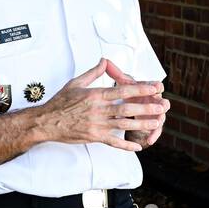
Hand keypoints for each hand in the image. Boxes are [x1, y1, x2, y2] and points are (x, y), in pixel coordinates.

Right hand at [32, 59, 166, 150]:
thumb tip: (104, 60)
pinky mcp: (93, 136)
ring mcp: (96, 124)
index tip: (154, 87)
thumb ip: (93, 72)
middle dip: (146, 107)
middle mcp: (97, 110)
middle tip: (162, 107)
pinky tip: (137, 147)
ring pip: (123, 124)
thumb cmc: (60, 102)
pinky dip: (125, 145)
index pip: (121, 90)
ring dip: (141, 124)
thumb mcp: (76, 83)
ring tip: (156, 123)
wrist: (46, 122)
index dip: (140, 89)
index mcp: (94, 94)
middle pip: (126, 108)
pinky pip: (112, 142)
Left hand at [108, 61, 169, 148]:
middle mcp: (154, 101)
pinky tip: (149, 141)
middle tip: (162, 106)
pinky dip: (153, 135)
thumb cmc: (129, 91)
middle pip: (161, 102)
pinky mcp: (152, 125)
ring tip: (156, 124)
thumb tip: (105, 61)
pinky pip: (155, 131)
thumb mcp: (122, 82)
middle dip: (161, 104)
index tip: (156, 87)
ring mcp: (155, 114)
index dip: (156, 87)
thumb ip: (115, 73)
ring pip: (160, 118)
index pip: (155, 86)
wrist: (133, 102)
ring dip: (158, 121)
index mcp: (148, 90)